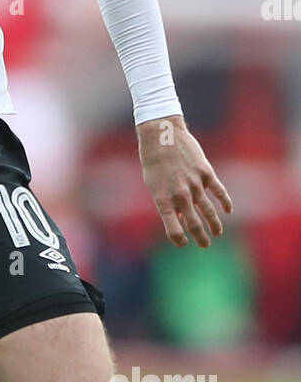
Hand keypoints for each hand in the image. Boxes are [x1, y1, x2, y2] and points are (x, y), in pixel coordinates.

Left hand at [137, 115, 232, 247]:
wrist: (162, 136)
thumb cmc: (154, 161)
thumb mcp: (154, 184)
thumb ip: (166, 202)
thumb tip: (179, 217)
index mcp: (163, 200)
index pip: (173, 229)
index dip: (179, 240)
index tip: (183, 243)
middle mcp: (180, 195)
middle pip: (194, 224)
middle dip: (201, 238)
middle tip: (205, 245)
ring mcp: (195, 184)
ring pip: (209, 211)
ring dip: (214, 225)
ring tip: (217, 233)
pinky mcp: (206, 173)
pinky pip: (219, 192)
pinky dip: (225, 203)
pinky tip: (228, 211)